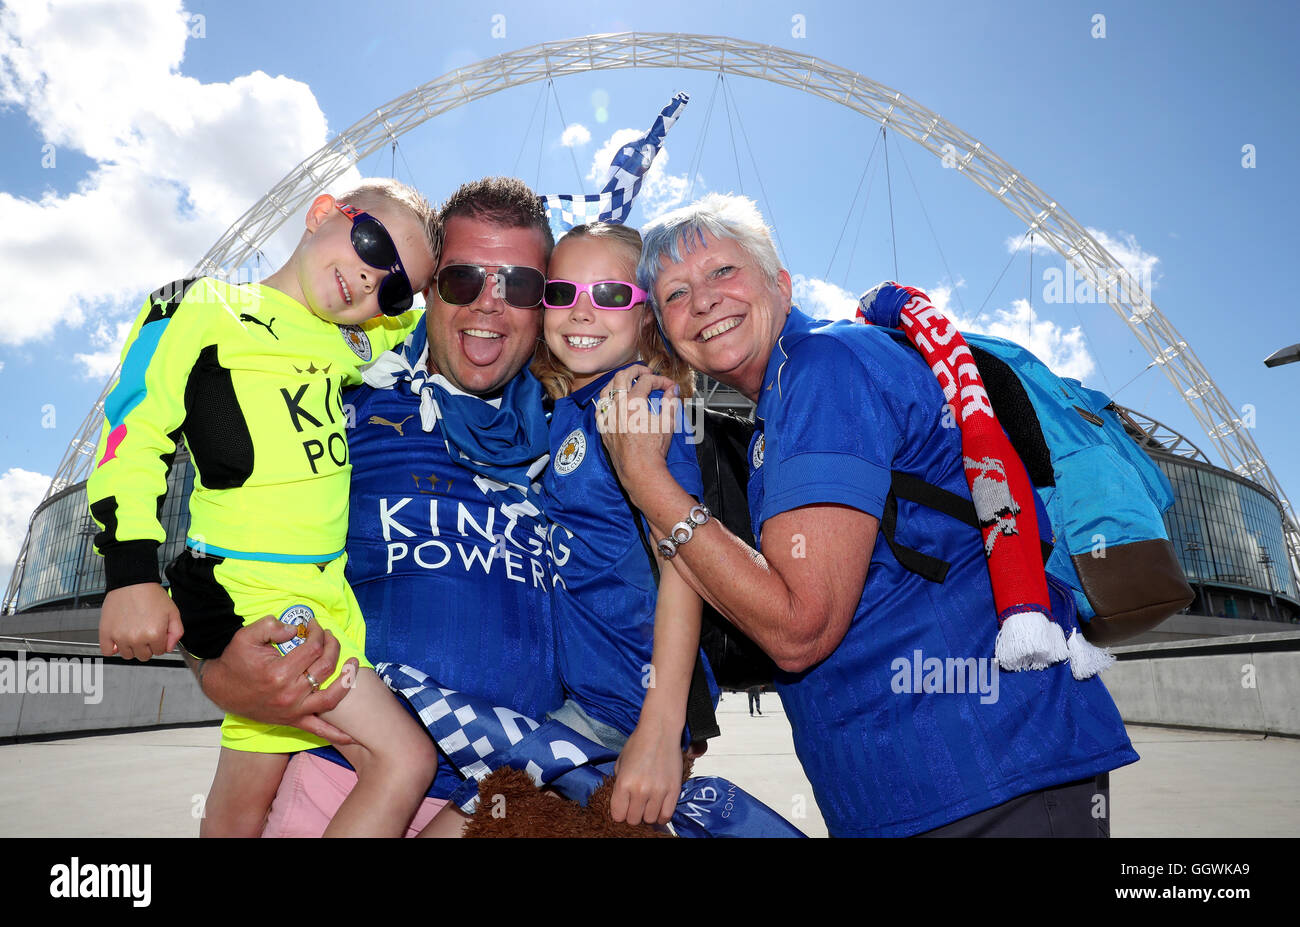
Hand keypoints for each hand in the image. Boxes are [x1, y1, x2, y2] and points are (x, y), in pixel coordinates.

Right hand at [100, 583, 183, 659]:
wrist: (132, 582)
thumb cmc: (151, 594)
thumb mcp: (173, 612)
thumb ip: (176, 632)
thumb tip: (169, 647)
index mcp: (155, 634)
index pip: (160, 651)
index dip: (160, 642)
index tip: (156, 632)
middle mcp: (137, 638)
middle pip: (144, 655)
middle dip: (147, 646)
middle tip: (145, 631)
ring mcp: (120, 637)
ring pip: (127, 655)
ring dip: (131, 647)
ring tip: (133, 631)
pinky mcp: (106, 633)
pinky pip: (108, 651)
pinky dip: (113, 648)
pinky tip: (119, 639)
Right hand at [198, 615, 357, 744]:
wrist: (221, 687)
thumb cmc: (235, 660)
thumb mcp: (246, 636)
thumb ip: (271, 626)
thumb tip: (296, 628)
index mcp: (279, 673)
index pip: (313, 648)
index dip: (318, 633)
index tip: (315, 625)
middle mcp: (289, 694)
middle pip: (325, 667)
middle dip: (332, 646)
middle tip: (330, 636)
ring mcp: (293, 710)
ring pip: (331, 697)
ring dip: (346, 681)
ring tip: (353, 665)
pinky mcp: (292, 720)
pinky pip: (318, 730)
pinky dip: (336, 734)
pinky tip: (353, 737)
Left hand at [595, 364, 680, 504]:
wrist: (640, 469)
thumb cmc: (653, 450)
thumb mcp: (667, 423)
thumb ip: (670, 402)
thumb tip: (673, 390)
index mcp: (634, 403)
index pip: (647, 381)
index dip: (660, 380)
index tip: (668, 386)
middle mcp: (618, 407)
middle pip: (622, 376)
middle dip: (636, 369)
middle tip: (646, 371)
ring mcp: (608, 416)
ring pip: (606, 389)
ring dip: (618, 381)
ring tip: (628, 381)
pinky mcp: (603, 427)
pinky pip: (600, 408)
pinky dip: (606, 400)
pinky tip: (613, 400)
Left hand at [611, 718, 683, 825]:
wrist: (660, 731)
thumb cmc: (638, 744)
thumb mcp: (620, 763)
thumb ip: (619, 784)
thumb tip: (622, 802)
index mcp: (624, 783)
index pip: (618, 815)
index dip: (619, 813)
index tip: (623, 808)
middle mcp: (640, 790)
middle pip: (634, 820)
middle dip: (633, 815)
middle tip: (636, 806)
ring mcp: (658, 791)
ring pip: (650, 820)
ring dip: (648, 815)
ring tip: (648, 805)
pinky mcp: (674, 790)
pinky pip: (667, 815)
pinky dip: (662, 815)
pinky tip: (659, 808)